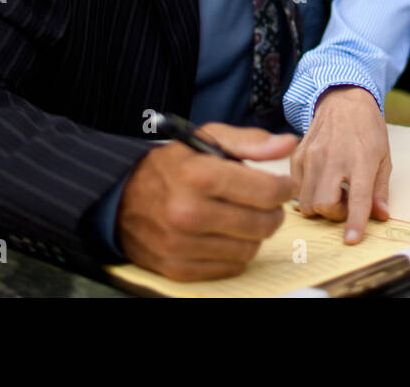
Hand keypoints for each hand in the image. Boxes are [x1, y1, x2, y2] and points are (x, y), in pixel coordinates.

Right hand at [117, 124, 296, 280]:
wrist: (122, 199)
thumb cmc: (173, 166)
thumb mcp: (206, 139)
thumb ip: (250, 141)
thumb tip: (288, 145)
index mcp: (198, 175)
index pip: (265, 192)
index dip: (284, 188)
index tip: (283, 185)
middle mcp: (187, 212)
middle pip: (262, 224)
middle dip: (272, 211)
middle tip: (266, 202)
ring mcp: (181, 245)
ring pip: (250, 248)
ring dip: (255, 233)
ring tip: (243, 216)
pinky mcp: (177, 269)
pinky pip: (231, 267)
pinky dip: (236, 252)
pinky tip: (226, 235)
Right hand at [291, 85, 390, 243]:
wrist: (344, 99)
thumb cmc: (368, 129)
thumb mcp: (384, 157)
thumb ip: (380, 189)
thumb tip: (381, 216)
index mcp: (361, 159)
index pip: (358, 199)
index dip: (355, 223)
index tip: (351, 240)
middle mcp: (333, 158)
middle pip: (323, 204)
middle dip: (334, 215)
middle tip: (345, 204)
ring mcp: (312, 156)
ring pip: (305, 201)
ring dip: (319, 206)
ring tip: (333, 192)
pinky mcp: (297, 155)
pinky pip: (295, 188)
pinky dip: (306, 193)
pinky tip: (319, 181)